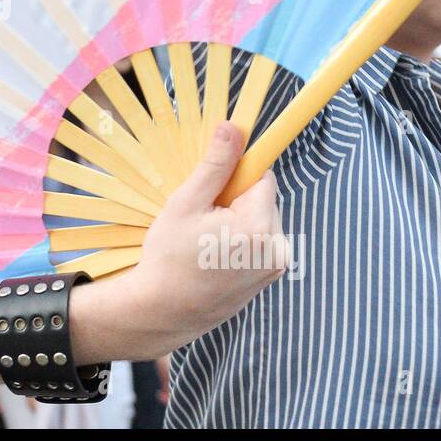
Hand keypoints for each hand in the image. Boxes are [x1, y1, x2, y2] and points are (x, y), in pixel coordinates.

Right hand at [97, 122, 288, 358]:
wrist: (163, 313)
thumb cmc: (168, 258)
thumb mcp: (186, 204)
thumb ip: (215, 165)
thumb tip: (233, 128)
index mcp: (260, 226)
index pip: (261, 176)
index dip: (234, 175)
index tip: (212, 188)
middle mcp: (277, 248)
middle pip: (263, 198)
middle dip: (235, 199)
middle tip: (201, 219)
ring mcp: (275, 267)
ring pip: (260, 219)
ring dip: (237, 220)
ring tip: (205, 241)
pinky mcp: (269, 279)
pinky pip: (259, 242)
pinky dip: (240, 240)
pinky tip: (213, 255)